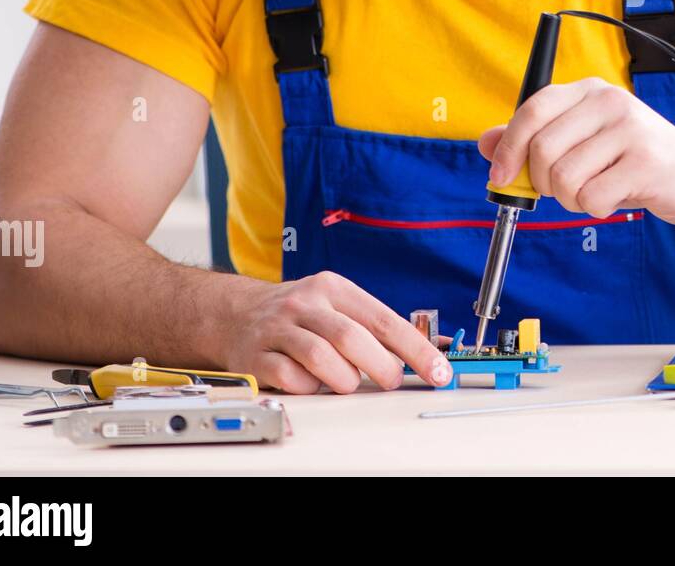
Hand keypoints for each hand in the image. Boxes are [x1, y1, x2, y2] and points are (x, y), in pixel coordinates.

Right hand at [216, 271, 454, 393]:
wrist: (236, 312)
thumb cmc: (300, 314)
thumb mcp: (337, 305)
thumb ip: (373, 326)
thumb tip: (425, 354)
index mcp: (334, 288)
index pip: (384, 320)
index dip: (416, 349)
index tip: (438, 371)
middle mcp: (306, 303)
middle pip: (353, 338)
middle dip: (382, 367)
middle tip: (391, 380)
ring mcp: (278, 328)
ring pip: (322, 358)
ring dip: (345, 379)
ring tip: (348, 382)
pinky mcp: (256, 356)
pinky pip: (291, 378)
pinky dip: (309, 387)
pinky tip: (312, 382)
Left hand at [478, 78, 674, 227]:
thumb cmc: (638, 161)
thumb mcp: (585, 143)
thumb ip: (535, 140)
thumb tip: (486, 143)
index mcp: (590, 91)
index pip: (532, 110)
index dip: (508, 147)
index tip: (500, 176)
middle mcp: (610, 102)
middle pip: (542, 149)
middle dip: (541, 182)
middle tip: (562, 191)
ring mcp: (630, 130)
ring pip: (563, 178)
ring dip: (571, 200)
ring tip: (595, 192)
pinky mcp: (645, 163)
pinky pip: (591, 198)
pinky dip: (596, 209)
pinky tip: (616, 199)